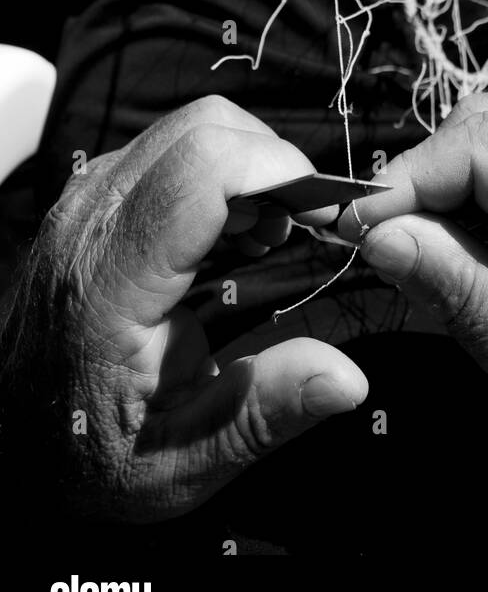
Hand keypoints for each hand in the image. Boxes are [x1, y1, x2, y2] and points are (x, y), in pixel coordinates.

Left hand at [1, 97, 367, 522]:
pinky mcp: (91, 198)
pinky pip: (169, 147)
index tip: (325, 215)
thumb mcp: (184, 465)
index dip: (279, 171)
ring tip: (274, 233)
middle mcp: (90, 225)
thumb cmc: (93, 455)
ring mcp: (84, 203)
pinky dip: (222, 170)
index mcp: (110, 285)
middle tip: (308, 224)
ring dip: (250, 164)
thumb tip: (349, 381)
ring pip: (188, 126)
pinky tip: (237, 231)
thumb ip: (265, 414)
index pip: (202, 169)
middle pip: (203, 128)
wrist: (15, 441)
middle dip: (274, 162)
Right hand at [339, 93, 487, 526]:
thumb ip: (456, 288)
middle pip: (484, 124)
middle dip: (422, 179)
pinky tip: (466, 247)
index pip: (484, 147)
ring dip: (445, 184)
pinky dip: (472, 191)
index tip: (349, 227)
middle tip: (382, 246)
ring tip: (427, 254)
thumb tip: (373, 232)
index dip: (406, 179)